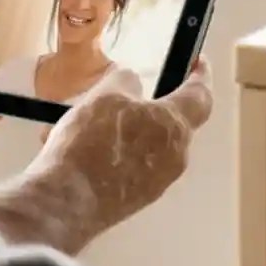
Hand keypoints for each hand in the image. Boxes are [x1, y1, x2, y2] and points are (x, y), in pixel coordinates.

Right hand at [24, 59, 213, 241]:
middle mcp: (175, 156)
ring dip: (129, 130)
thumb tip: (132, 83)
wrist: (65, 202)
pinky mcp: (138, 199)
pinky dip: (117, 153)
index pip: (200, 95)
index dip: (200, 75)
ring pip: (150, 145)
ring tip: (92, 123)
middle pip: (174, 122)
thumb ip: (126, 81)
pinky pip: (134, 167)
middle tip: (128, 94)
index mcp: (175, 125)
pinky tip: (85, 149)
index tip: (198, 63)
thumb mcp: (106, 94)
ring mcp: (158, 182)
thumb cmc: (89, 146)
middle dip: (152, 105)